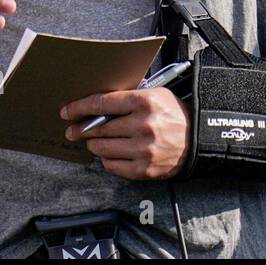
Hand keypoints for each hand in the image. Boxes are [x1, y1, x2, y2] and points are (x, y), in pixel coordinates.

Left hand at [60, 87, 189, 179]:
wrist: (198, 141)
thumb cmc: (175, 115)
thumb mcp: (157, 94)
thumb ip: (129, 96)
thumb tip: (98, 101)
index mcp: (145, 102)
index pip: (102, 104)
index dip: (80, 107)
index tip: (67, 112)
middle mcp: (143, 126)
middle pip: (98, 127)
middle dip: (80, 129)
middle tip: (73, 131)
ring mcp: (143, 150)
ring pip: (101, 148)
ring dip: (94, 144)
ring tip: (95, 141)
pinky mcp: (143, 169)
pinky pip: (112, 165)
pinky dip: (107, 159)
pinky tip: (111, 153)